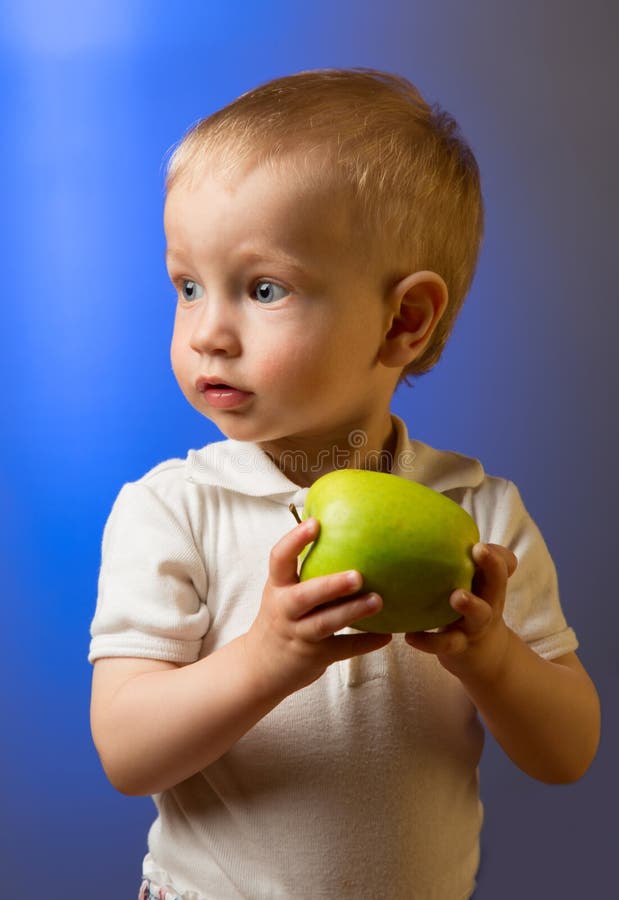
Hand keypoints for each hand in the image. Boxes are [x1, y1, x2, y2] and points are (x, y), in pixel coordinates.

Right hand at [244, 517, 391, 698]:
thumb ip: (305, 569)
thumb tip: (340, 528)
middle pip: (304, 596)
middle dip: (330, 585)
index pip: (279, 559)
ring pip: (324, 623)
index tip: (315, 523)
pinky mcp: (314, 656)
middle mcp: (285, 609)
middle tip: (357, 575)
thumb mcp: (283, 592)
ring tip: (378, 601)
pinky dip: (364, 643)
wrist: (260, 667)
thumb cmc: (282, 618)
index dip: (294, 540)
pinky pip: (342, 649)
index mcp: (278, 587)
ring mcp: (299, 634)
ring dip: (352, 612)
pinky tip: (386, 636)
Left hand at [405, 543, 517, 681]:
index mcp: (489, 583)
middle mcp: (489, 601)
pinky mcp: (461, 646)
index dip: (496, 554)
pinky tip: (409, 637)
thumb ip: (457, 559)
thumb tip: (422, 523)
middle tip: (478, 549)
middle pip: (498, 583)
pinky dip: (428, 641)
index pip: (502, 563)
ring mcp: (476, 625)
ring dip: (471, 604)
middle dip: (493, 566)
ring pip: (479, 614)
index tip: (478, 544)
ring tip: (457, 596)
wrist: (482, 654)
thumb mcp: (470, 584)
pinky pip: (446, 644)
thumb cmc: (470, 606)